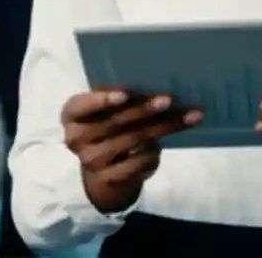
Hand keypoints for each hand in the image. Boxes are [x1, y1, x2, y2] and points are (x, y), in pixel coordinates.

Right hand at [61, 90, 202, 213]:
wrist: (102, 164)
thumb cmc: (107, 121)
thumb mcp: (105, 107)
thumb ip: (119, 95)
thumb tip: (157, 82)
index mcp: (71, 114)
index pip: (81, 106)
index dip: (102, 100)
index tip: (125, 94)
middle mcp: (75, 139)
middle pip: (115, 122)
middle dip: (144, 110)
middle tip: (168, 99)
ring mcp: (91, 161)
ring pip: (133, 140)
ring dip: (163, 127)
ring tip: (189, 115)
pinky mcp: (109, 179)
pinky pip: (140, 162)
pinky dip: (157, 150)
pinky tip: (174, 138)